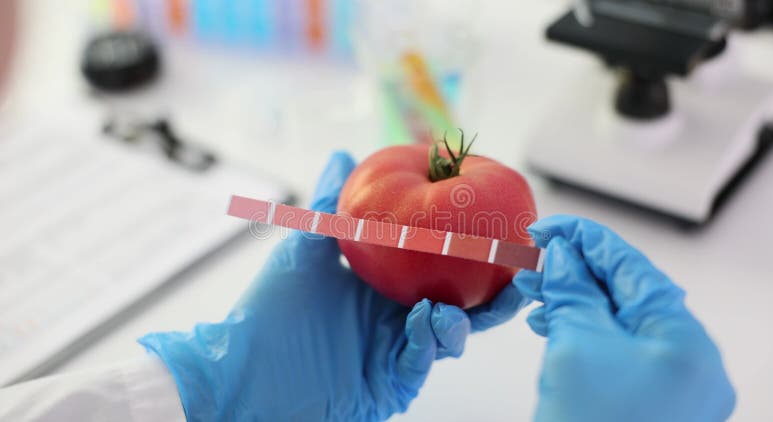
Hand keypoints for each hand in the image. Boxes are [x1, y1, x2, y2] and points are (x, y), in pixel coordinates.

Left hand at [139, 152, 531, 420]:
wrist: (246, 374)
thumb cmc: (269, 310)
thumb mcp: (303, 252)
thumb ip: (327, 205)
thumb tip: (342, 155)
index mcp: (381, 284)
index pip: (434, 263)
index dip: (466, 248)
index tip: (494, 225)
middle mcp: (394, 315)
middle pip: (455, 300)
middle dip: (489, 290)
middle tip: (515, 270)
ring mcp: (396, 349)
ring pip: (449, 334)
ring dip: (465, 318)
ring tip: (472, 303)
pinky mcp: (392, 380)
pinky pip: (422, 360)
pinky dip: (430, 341)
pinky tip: (428, 323)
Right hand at [513, 216, 734, 421]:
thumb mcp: (577, 346)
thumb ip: (573, 293)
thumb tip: (563, 257)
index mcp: (682, 340)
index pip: (630, 266)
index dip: (584, 240)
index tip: (547, 229)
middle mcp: (686, 361)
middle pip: (627, 293)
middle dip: (575, 272)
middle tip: (534, 258)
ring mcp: (670, 386)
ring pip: (618, 323)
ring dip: (574, 301)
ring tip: (534, 290)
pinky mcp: (648, 403)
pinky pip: (616, 352)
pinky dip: (582, 333)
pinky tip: (551, 325)